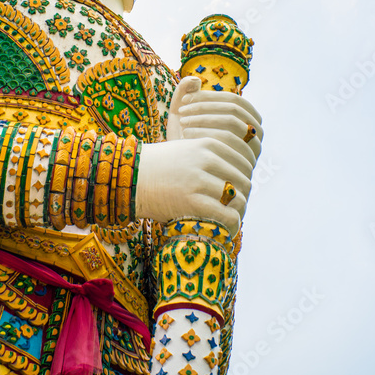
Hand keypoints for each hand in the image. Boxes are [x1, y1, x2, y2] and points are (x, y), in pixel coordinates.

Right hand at [136, 78, 263, 233]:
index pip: (245, 161)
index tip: (236, 192)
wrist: (128, 179)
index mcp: (208, 143)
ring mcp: (198, 179)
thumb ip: (213, 157)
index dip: (244, 179)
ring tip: (229, 221)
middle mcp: (206, 159)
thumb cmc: (160, 168)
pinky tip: (226, 230)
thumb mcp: (188, 150)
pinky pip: (227, 215)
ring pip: (238, 199)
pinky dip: (231, 225)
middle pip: (244, 181)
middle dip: (242, 197)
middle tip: (233, 209)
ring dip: (237, 213)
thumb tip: (242, 177)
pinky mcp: (191, 201)